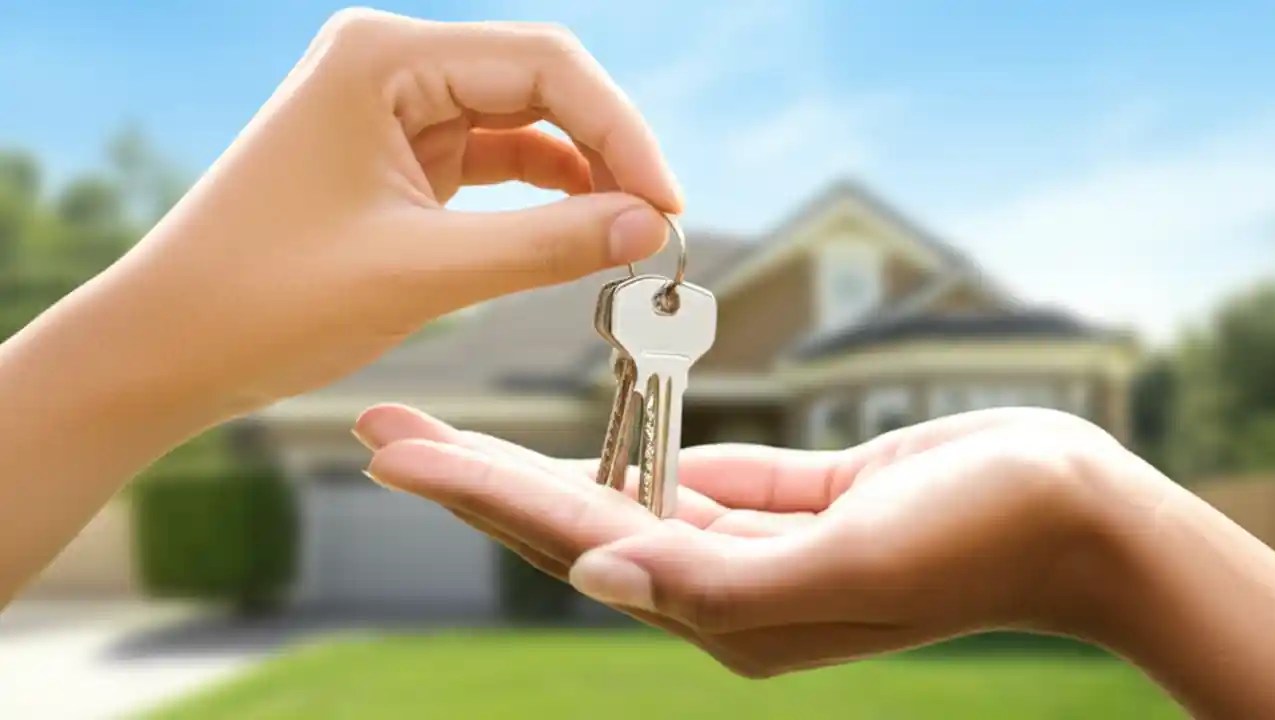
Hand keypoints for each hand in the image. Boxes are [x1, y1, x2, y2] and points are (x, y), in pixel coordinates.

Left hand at [0, 9, 676, 603]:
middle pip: (539, 84)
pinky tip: (579, 231)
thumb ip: (548, 245)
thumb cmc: (267, 300)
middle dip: (607, 151)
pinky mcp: (392, 154)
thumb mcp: (424, 272)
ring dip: (579, 175)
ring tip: (629, 235)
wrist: (168, 346)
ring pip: (520, 124)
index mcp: (384, 57)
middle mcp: (388, 63)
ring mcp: (390, 108)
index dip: (621, 132)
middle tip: (659, 225)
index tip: (669, 205)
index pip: (544, 65)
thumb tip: (651, 228)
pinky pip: (489, 161)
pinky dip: (539, 196)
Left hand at [356, 405, 1143, 677]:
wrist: (1074, 516)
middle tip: (384, 432)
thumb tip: (599, 573)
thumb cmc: (978, 538)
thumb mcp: (854, 566)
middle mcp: (724, 584)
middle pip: (570, 519)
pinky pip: (696, 473)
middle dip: (473, 476)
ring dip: (536, 459)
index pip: (570, 539)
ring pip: (621, 493)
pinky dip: (639, 450)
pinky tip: (587, 440)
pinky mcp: (790, 503)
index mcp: (724, 610)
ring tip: (457, 433)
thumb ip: (724, 583)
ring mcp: (755, 544)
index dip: (474, 493)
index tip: (393, 452)